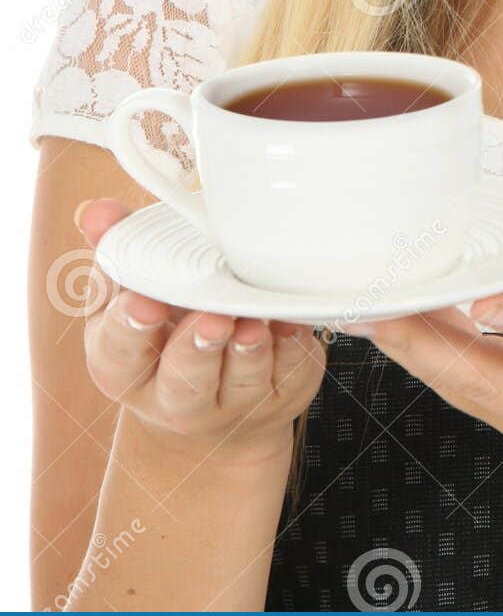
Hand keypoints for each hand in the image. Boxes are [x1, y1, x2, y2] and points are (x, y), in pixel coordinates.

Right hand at [77, 198, 325, 465]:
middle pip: (183, 382)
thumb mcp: (130, 288)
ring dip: (249, 351)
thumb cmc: (166, 321)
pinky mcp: (279, 395)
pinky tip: (291, 321)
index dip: (130, 327)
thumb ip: (117, 249)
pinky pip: (289, 374)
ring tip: (256, 322)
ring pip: (239, 383)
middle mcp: (173, 396)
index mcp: (124, 366)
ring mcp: (230, 402)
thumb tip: (97, 212)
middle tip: (214, 318)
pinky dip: (293, 347)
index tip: (146, 301)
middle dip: (197, 349)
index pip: (119, 351)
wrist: (213, 391)